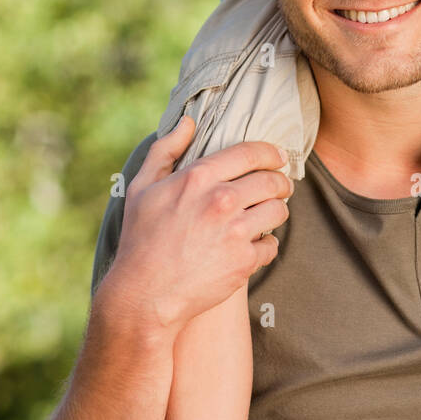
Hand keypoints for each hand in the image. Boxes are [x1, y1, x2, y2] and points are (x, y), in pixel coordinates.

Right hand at [104, 117, 292, 335]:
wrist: (143, 296)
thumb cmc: (140, 239)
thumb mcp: (142, 188)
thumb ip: (165, 150)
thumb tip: (187, 123)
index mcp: (198, 178)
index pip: (251, 152)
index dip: (271, 152)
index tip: (278, 156)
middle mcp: (221, 200)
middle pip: (272, 181)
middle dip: (281, 182)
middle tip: (279, 187)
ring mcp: (235, 232)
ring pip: (278, 211)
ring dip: (276, 211)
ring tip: (267, 215)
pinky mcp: (244, 262)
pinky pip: (272, 246)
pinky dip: (266, 246)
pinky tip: (253, 246)